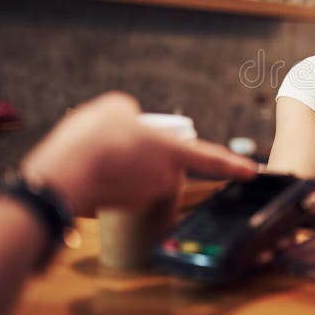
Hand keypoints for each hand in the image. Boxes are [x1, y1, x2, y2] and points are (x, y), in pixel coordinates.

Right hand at [22, 92, 259, 215]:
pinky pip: (122, 187)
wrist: (61, 177)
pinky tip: (92, 168)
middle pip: (164, 163)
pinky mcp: (121, 208)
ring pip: (139, 175)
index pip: (212, 159)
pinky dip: (111, 179)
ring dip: (127, 166)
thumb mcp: (115, 107)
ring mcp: (143, 196)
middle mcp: (164, 178)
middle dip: (148, 154)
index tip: (253, 172)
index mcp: (172, 152)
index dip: (234, 166)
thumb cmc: (93, 139)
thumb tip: (128, 121)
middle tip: (120, 141)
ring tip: (100, 153)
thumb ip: (131, 113)